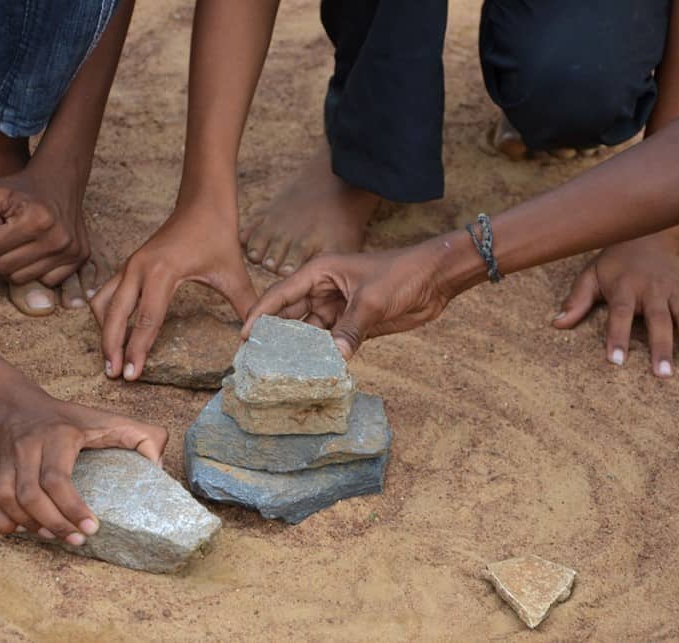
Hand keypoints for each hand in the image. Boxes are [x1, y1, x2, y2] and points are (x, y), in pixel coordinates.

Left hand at [0, 169, 91, 288]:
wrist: (59, 183)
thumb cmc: (20, 189)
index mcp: (37, 220)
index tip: (1, 221)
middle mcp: (59, 238)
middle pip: (5, 269)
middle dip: (0, 253)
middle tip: (10, 233)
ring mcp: (73, 250)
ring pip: (22, 280)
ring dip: (16, 263)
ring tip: (23, 241)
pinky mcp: (81, 258)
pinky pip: (47, 282)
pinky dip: (38, 270)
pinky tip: (39, 250)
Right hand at [0, 389, 167, 543]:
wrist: (16, 407)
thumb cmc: (71, 419)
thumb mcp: (111, 419)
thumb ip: (144, 436)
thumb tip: (158, 467)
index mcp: (59, 435)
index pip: (57, 478)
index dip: (72, 507)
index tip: (93, 528)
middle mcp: (27, 447)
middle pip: (29, 494)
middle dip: (54, 523)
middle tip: (78, 540)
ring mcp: (4, 462)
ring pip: (5, 500)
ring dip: (29, 525)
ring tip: (56, 536)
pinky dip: (1, 523)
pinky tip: (25, 530)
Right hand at [91, 205, 256, 379]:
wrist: (204, 202)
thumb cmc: (218, 234)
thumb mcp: (234, 273)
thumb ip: (245, 305)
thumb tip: (256, 334)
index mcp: (163, 272)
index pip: (146, 320)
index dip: (137, 350)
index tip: (131, 375)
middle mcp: (139, 268)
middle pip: (116, 316)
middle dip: (113, 347)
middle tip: (114, 375)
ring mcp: (131, 265)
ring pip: (104, 304)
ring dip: (104, 331)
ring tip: (110, 359)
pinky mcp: (129, 264)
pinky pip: (107, 293)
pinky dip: (105, 314)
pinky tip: (110, 332)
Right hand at [244, 238, 455, 358]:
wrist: (434, 279)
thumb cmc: (402, 274)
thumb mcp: (372, 300)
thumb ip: (351, 328)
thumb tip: (335, 357)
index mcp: (321, 272)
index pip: (281, 294)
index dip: (260, 314)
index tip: (244, 336)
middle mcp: (324, 289)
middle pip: (291, 314)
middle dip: (275, 335)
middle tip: (256, 360)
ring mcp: (339, 308)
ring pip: (311, 331)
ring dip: (300, 349)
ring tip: (282, 372)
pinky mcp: (354, 324)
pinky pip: (332, 341)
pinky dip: (324, 355)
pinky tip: (314, 371)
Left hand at [552, 233, 678, 376]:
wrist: (647, 234)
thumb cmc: (614, 263)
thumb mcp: (591, 275)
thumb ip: (577, 300)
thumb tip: (556, 325)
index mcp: (625, 286)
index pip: (620, 313)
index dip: (617, 336)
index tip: (614, 362)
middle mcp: (652, 288)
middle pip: (658, 319)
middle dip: (661, 347)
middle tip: (662, 375)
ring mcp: (675, 290)